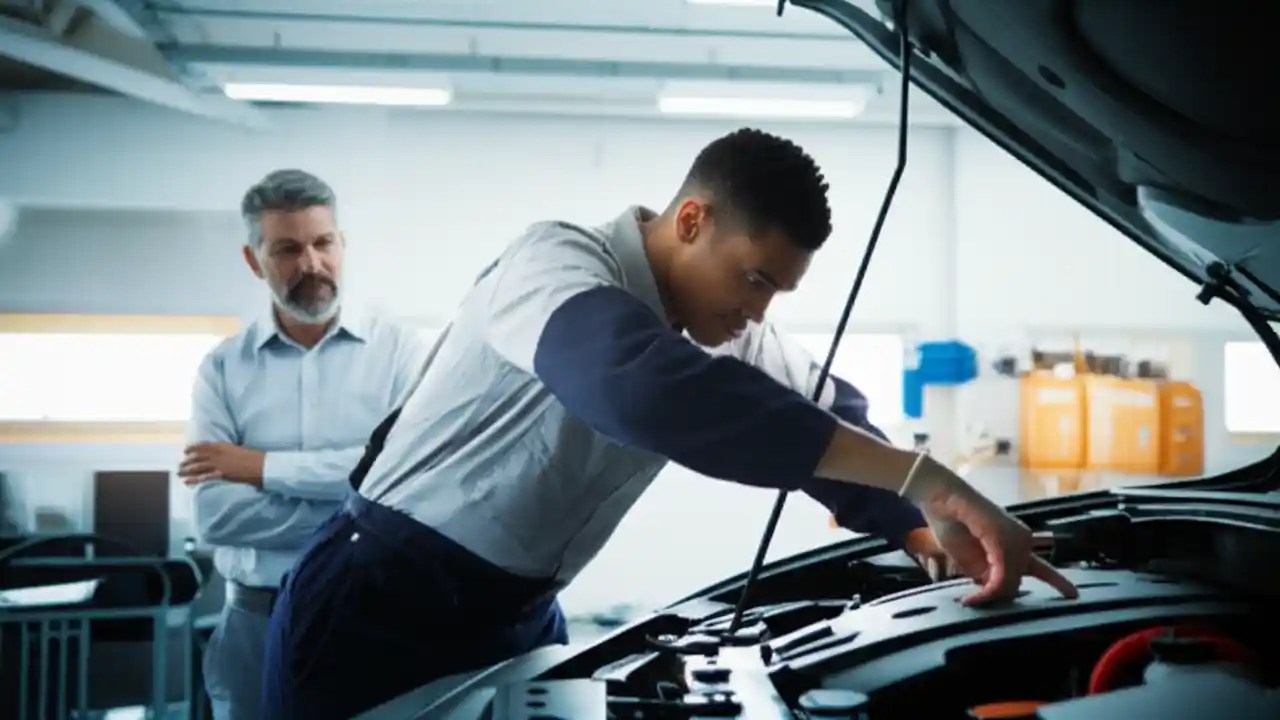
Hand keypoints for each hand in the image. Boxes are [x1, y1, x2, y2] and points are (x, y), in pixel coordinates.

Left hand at [180, 443, 264, 487]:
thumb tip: (222, 454)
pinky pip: (203, 478)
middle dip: (187, 461)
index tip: (185, 451)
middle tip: (180, 465)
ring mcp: (218, 465)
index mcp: (222, 446)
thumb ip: (227, 451)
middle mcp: (217, 454)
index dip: (192, 449)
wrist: (261, 465)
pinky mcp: (220, 475)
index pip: (202, 446)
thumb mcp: (239, 449)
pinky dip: (194, 480)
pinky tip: (187, 482)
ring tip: (180, 473)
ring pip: (197, 467)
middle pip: (197, 457)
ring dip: (187, 470)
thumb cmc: (254, 457)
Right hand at [904, 461, 1077, 604]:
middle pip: (1017, 583)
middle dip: (996, 596)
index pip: (1044, 568)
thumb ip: (985, 572)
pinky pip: (1000, 578)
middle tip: (973, 600)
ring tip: (970, 598)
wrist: (939, 496)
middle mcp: (1022, 540)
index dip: (1059, 582)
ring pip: (1010, 584)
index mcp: (1017, 542)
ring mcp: (1015, 539)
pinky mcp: (1002, 540)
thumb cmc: (950, 521)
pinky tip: (971, 598)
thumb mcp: (970, 557)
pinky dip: (986, 592)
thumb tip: (993, 590)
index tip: (1073, 595)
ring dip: (989, 596)